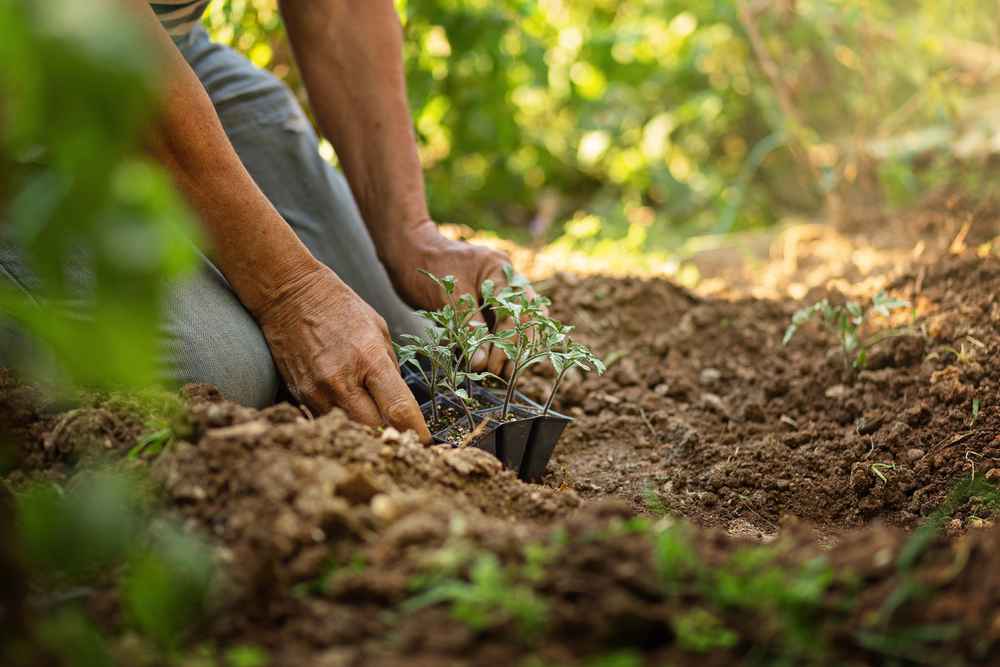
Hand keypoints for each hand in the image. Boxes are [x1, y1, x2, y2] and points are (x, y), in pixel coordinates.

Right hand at [257, 265, 430, 442]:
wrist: (290, 295)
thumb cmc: (341, 308)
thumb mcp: (379, 331)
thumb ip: (392, 371)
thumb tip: (402, 406)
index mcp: (369, 359)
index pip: (399, 411)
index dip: (418, 434)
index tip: (428, 444)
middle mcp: (341, 380)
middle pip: (374, 431)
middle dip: (393, 437)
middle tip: (404, 437)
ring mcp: (317, 391)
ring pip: (350, 431)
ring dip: (366, 433)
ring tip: (377, 425)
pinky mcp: (300, 396)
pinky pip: (328, 422)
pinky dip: (343, 423)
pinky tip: (350, 412)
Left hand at [380, 220, 536, 376]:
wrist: (407, 251)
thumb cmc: (425, 265)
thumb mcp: (448, 295)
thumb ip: (468, 326)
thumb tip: (482, 362)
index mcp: (500, 270)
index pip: (516, 310)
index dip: (510, 341)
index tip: (498, 366)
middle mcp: (504, 281)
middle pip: (523, 319)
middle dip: (517, 349)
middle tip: (506, 376)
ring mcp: (495, 293)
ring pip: (511, 326)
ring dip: (507, 351)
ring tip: (499, 376)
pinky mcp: (482, 306)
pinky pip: (493, 329)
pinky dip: (490, 346)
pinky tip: (485, 364)